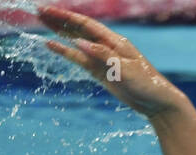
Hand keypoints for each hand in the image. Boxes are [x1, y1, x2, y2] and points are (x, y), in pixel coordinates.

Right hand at [39, 5, 186, 118]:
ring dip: (60, 32)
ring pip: (76, 42)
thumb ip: (103, 56)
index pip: (85, 25)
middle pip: (78, 29)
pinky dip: (66, 52)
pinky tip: (53, 46)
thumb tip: (80, 43)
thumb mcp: (126, 69)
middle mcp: (106, 46)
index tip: (47, 11)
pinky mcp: (100, 72)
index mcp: (114, 41)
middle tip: (38, 11)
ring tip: (42, 23)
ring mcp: (102, 59)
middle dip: (59, 20)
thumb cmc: (146, 84)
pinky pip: (79, 60)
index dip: (65, 17)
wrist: (156, 103)